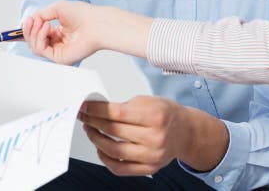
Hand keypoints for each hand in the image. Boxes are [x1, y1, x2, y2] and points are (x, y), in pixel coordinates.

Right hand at [22, 1, 106, 63]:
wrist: (97, 22)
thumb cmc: (83, 14)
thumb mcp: (56, 9)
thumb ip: (41, 14)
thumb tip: (28, 20)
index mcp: (59, 33)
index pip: (38, 34)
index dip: (29, 29)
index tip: (25, 21)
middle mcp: (58, 43)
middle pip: (33, 41)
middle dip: (28, 30)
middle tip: (31, 20)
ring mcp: (59, 51)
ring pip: (35, 46)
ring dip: (33, 33)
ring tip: (41, 22)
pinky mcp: (60, 58)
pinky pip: (41, 50)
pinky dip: (40, 37)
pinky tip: (47, 27)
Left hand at [79, 96, 228, 175]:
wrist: (185, 132)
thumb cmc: (165, 114)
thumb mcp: (148, 101)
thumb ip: (125, 106)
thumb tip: (97, 109)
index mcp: (155, 116)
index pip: (117, 113)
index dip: (96, 109)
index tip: (85, 106)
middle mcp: (155, 138)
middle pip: (113, 131)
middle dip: (93, 122)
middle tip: (84, 116)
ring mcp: (152, 155)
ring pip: (114, 150)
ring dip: (96, 139)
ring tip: (90, 130)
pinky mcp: (149, 168)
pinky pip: (120, 168)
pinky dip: (105, 158)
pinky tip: (100, 148)